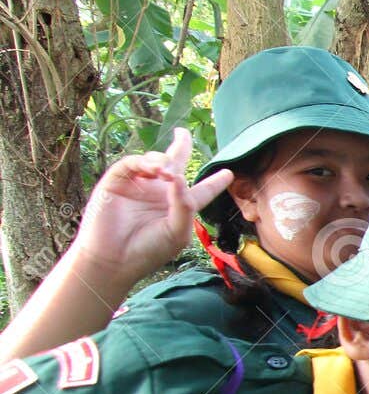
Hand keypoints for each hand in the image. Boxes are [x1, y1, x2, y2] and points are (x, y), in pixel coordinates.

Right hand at [71, 128, 233, 281]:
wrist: (114, 260)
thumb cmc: (149, 250)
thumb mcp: (178, 232)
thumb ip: (185, 205)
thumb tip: (178, 177)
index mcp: (179, 207)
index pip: (201, 191)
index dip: (214, 182)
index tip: (228, 173)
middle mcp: (159, 193)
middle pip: (174, 163)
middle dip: (180, 145)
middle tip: (182, 133)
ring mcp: (138, 186)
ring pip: (155, 160)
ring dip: (165, 161)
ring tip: (168, 172)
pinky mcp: (117, 182)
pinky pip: (133, 164)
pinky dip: (146, 163)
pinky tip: (156, 170)